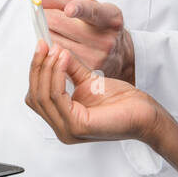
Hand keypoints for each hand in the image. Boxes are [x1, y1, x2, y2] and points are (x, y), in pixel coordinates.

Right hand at [25, 40, 163, 144]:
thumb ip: (69, 69)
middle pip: (35, 97)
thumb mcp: (88, 80)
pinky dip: (57, 75)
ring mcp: (67, 130)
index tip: (41, 47)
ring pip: (43, 96)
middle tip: (44, 46)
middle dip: (38, 68)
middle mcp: (62, 129)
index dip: (36, 71)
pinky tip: (64, 60)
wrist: (143, 112)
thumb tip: (54, 51)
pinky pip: (57, 97)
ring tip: (56, 51)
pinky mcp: (76, 125)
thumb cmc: (121, 101)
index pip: (36, 97)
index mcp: (62, 121)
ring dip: (47, 69)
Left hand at [36, 0, 134, 83]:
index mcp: (110, 16)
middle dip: (46, 15)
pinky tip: (61, 46)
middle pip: (60, 23)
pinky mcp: (86, 72)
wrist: (119, 55)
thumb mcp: (89, 5)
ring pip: (53, 40)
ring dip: (47, 33)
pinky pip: (55, 56)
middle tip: (45, 13)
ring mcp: (97, 57)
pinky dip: (51, 49)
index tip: (69, 9)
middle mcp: (106, 38)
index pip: (92, 12)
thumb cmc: (100, 25)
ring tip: (59, 32)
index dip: (79, 9)